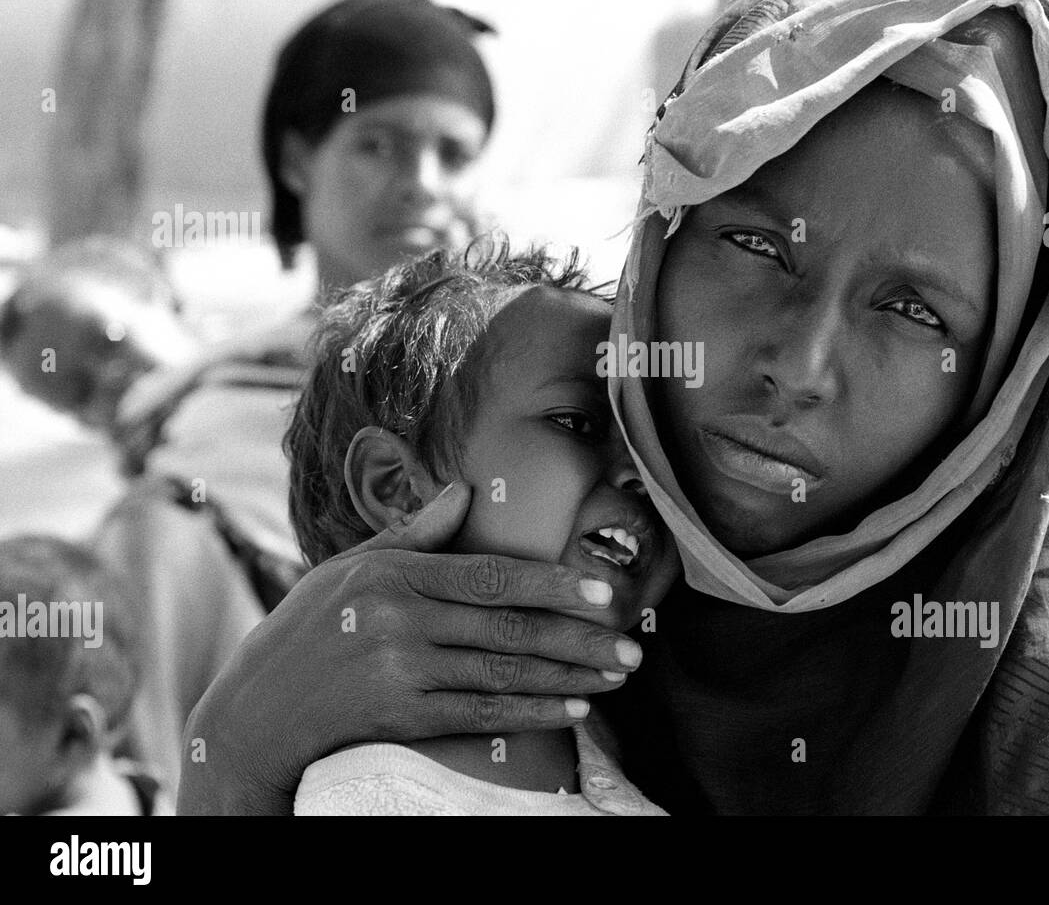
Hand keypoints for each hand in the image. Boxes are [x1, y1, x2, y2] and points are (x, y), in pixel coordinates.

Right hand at [177, 482, 641, 814]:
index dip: (555, 585)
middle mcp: (401, 623)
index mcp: (395, 575)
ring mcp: (402, 673)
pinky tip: (573, 710)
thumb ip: (415, 533)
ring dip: (569, 678)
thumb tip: (465, 489)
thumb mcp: (353, 566)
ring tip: (617, 676)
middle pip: (510, 628)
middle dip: (580, 639)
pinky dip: (532, 712)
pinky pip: (482, 714)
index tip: (605, 593)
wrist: (255, 710)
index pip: (493, 576)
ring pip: (505, 673)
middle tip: (633, 645)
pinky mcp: (403, 719)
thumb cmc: (308, 627)